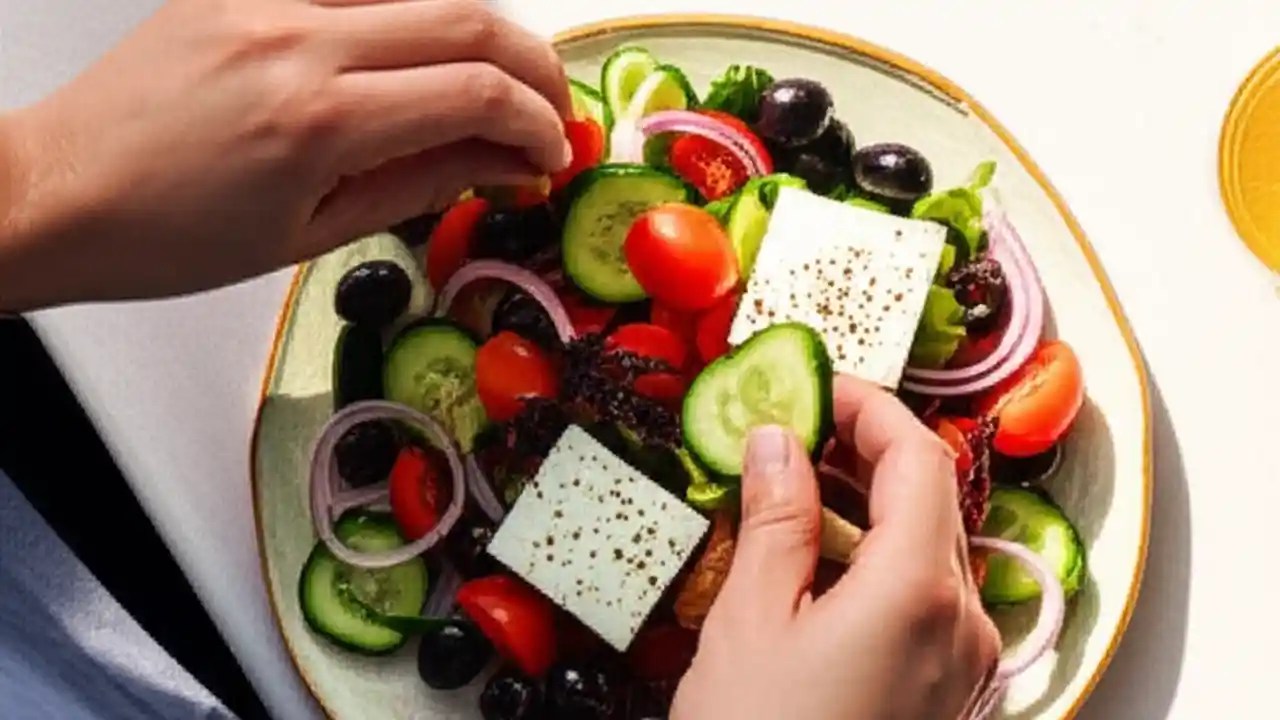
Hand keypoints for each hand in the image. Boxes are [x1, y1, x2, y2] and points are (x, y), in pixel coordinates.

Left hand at [0, 0, 571, 311]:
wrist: (59, 190)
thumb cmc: (168, 236)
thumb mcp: (313, 234)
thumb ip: (421, 183)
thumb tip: (502, 162)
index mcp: (317, 120)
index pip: (474, 92)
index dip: (536, 122)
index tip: (552, 154)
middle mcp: (297, 39)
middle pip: (467, 17)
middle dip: (534, 66)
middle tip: (552, 112)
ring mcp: (269, 1)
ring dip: (479, 35)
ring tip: (496, 87)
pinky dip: (410, 22)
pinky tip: (420, 63)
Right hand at [672, 375, 1000, 719]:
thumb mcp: (752, 622)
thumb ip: (775, 519)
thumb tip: (780, 440)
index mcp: (920, 591)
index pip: (918, 459)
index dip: (870, 408)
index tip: (818, 388)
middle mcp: (965, 623)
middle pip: (932, 500)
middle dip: (866, 452)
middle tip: (794, 431)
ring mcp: (965, 664)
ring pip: (931, 548)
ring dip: (870, 504)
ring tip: (796, 487)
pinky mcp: (950, 694)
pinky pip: (927, 597)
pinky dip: (880, 558)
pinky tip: (823, 558)